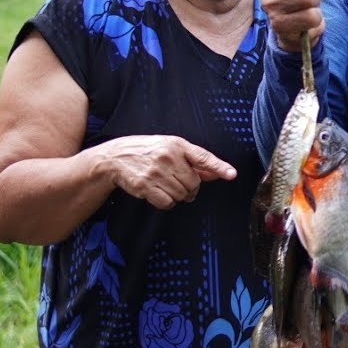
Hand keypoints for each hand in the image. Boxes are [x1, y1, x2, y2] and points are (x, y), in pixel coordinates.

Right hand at [91, 135, 236, 209]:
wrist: (115, 157)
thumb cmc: (148, 151)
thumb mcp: (171, 148)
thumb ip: (195, 161)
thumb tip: (217, 174)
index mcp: (177, 144)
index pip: (203, 157)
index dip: (219, 167)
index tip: (232, 174)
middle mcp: (167, 157)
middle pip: (194, 183)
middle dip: (190, 188)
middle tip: (178, 182)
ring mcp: (155, 172)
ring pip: (182, 195)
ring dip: (178, 196)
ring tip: (166, 185)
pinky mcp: (145, 186)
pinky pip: (167, 203)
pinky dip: (167, 202)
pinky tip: (158, 193)